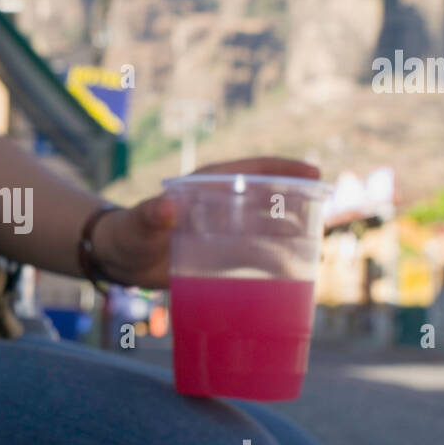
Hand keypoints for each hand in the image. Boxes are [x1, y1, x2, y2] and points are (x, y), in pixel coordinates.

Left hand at [92, 156, 321, 288]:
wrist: (121, 261)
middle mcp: (220, 203)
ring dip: (288, 235)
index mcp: (206, 185)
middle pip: (266, 197)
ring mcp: (223, 229)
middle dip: (296, 202)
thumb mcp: (139, 224)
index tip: (314, 174)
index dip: (283, 169)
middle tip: (323, 214)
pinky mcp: (221, 253)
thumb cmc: (127, 234)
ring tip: (313, 248)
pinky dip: (272, 261)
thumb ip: (151, 216)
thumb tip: (167, 208)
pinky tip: (290, 275)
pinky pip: (254, 254)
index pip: (251, 170)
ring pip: (264, 227)